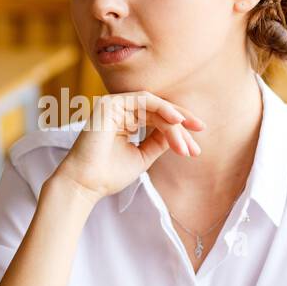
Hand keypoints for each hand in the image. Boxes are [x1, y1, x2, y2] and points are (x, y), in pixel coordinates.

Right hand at [53, 90, 204, 199]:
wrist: (86, 184)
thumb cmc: (109, 174)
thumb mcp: (143, 156)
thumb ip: (158, 142)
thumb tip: (180, 134)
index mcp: (125, 121)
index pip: (157, 119)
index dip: (179, 130)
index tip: (195, 145)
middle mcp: (119, 110)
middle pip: (159, 111)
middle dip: (181, 123)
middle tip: (200, 133)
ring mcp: (114, 105)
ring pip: (154, 107)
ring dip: (174, 120)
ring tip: (189, 134)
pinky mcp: (110, 104)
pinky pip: (143, 101)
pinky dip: (162, 109)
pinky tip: (177, 120)